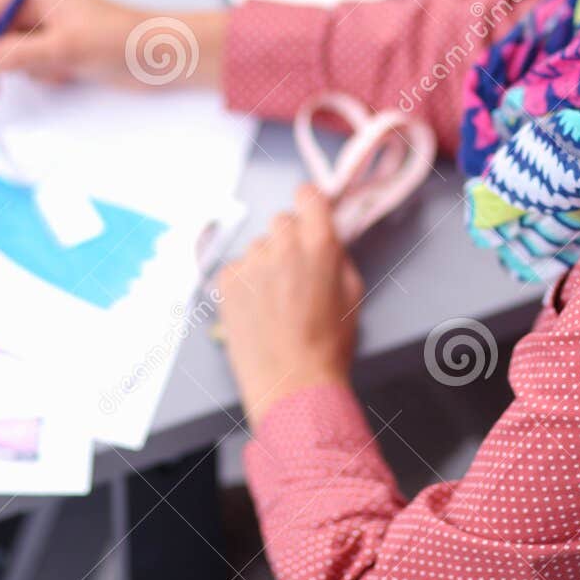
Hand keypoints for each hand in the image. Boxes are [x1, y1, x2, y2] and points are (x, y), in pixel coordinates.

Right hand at [0, 0, 228, 99]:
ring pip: (9, 55)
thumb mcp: (67, 48)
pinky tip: (67, 76)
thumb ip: (20, 54)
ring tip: (55, 73)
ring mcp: (47, 31)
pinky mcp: (58, 53)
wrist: (161, 57)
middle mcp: (37, 8)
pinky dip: (42, 77)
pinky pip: (30, 68)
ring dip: (23, 71)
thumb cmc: (121, 38)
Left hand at [216, 185, 363, 429]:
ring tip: (275, 300)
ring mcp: (251, 263)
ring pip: (259, 246)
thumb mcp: (352, 295)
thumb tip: (327, 239)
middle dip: (290, 239)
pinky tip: (257, 309)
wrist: (291, 385)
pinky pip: (238, 267)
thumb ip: (339, 256)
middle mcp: (283, 246)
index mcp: (320, 245)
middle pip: (282, 220)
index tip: (309, 216)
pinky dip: (246, 282)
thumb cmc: (329, 345)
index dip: (309, 204)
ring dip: (267, 262)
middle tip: (295, 272)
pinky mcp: (227, 281)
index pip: (308, 194)